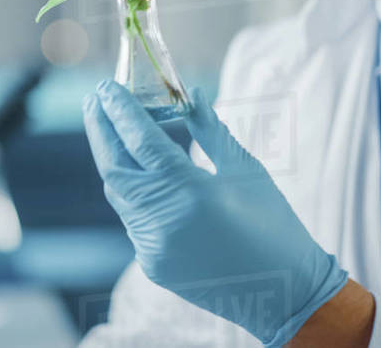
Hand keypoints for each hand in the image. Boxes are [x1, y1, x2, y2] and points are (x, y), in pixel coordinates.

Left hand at [83, 80, 348, 346]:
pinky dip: (133, 191)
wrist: (285, 294)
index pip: (141, 141)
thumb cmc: (274, 225)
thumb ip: (211, 130)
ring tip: (113, 129)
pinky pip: (133, 219)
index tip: (106, 86)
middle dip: (101, 131)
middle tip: (95, 99)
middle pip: (114, 167)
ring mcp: (154, 247)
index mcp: (191, 191)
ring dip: (114, 160)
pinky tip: (139, 172)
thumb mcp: (246, 170)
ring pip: (119, 194)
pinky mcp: (153, 264)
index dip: (120, 110)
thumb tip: (192, 93)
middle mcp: (163, 221)